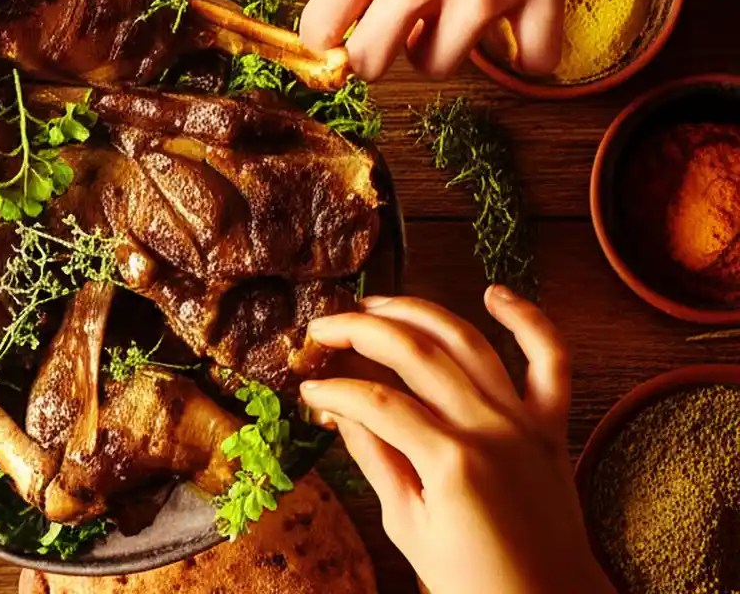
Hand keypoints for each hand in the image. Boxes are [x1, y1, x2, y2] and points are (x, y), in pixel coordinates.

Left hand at [299, 0, 584, 80]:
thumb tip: (344, 6)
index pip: (319, 32)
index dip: (326, 35)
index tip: (341, 28)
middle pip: (371, 65)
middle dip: (375, 49)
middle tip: (392, 24)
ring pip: (439, 67)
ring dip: (440, 45)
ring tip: (450, 9)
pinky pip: (535, 60)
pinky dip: (527, 54)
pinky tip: (515, 29)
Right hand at [300, 286, 613, 593]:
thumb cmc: (473, 579)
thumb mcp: (407, 525)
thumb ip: (375, 458)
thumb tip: (338, 411)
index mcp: (451, 462)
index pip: (375, 401)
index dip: (334, 390)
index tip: (307, 389)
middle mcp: (490, 428)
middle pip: (415, 353)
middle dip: (359, 331)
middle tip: (322, 329)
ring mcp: (525, 420)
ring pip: (468, 340)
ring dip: (417, 312)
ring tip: (375, 304)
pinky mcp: (552, 424)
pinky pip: (550, 359)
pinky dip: (528, 320)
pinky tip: (492, 293)